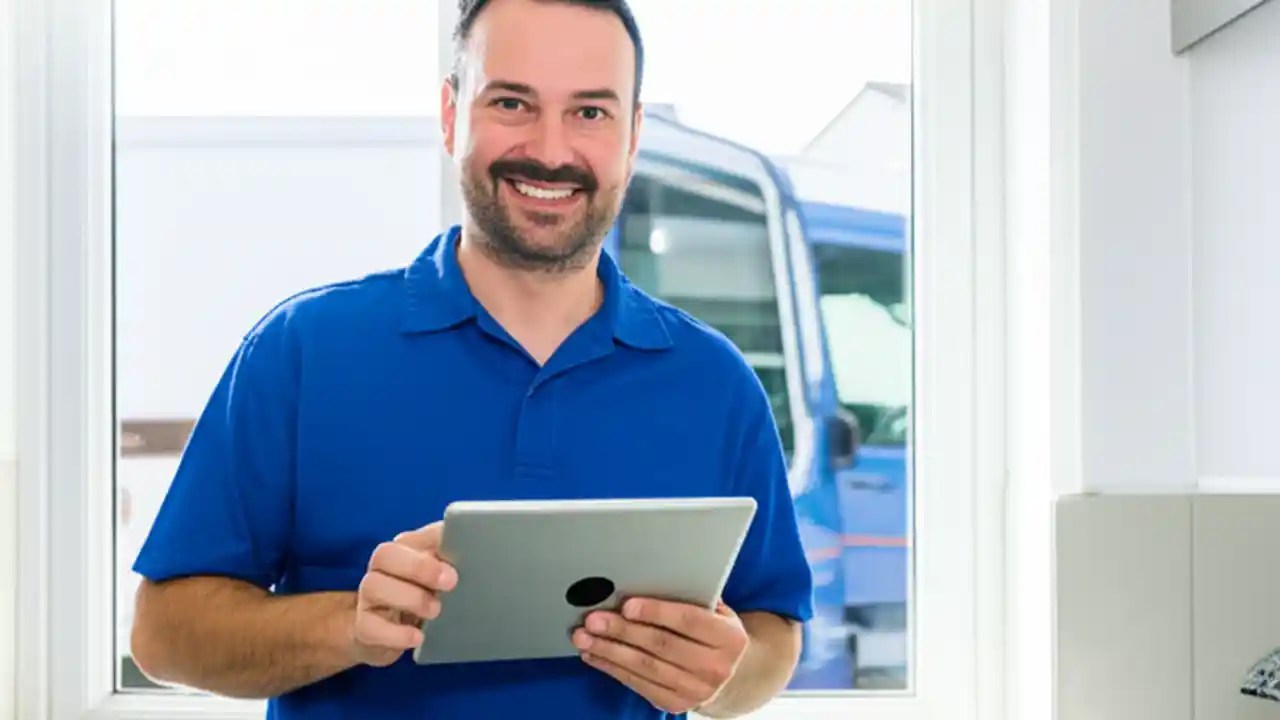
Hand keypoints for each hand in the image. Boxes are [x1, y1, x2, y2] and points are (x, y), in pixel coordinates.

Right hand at [350, 521, 457, 666]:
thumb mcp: (435, 578)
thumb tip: (477, 554)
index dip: (434, 540)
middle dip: (419, 566)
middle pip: (386, 554)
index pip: (412, 536)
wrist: (382, 634)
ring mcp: (368, 597)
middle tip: (450, 581)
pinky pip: (370, 627)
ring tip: (435, 610)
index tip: (461, 548)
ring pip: (374, 586)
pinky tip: (417, 637)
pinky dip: (396, 634)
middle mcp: (380, 568)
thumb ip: (450, 563)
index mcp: (401, 550)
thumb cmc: (418, 596)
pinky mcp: (363, 627)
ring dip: (409, 598)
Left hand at [573, 598, 748, 714]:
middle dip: (623, 630)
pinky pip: (638, 684)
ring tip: (584, 636)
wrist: (734, 675)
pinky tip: (594, 654)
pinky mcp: (675, 704)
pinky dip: (612, 668)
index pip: (689, 621)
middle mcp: (716, 667)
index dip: (656, 612)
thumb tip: (651, 575)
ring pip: (644, 667)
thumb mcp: (717, 611)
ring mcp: (696, 690)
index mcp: (729, 638)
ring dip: (610, 651)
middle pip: (661, 645)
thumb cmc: (715, 631)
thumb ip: (693, 596)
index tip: (627, 605)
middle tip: (594, 618)